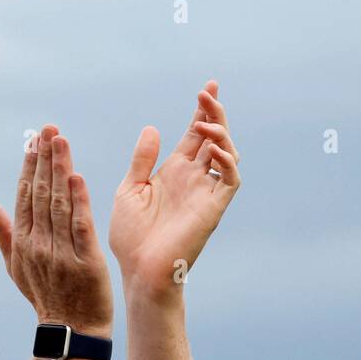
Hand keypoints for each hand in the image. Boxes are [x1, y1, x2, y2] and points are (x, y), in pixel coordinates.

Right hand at [0, 125, 112, 336]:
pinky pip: (80, 227)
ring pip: (59, 204)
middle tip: (49, 129)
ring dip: (60, 169)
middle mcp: (38, 244)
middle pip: (41, 193)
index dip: (30, 166)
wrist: (71, 331)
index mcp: (22, 243)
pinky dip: (78, 201)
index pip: (25, 196)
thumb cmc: (46, 297)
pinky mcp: (85, 262)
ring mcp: (61, 253)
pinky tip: (77, 177)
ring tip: (61, 141)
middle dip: (44, 158)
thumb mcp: (17, 267)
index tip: (34, 140)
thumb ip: (2, 233)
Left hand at [109, 80, 241, 292]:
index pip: (194, 135)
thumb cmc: (131, 237)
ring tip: (206, 120)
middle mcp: (193, 178)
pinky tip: (215, 149)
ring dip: (221, 133)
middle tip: (207, 93)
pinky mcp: (213, 208)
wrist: (140, 270)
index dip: (202, 111)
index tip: (206, 88)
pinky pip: (230, 179)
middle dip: (213, 113)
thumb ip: (142, 160)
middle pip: (213, 138)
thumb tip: (153, 128)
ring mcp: (205, 192)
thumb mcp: (130, 190)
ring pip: (227, 153)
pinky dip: (227, 161)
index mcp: (173, 172)